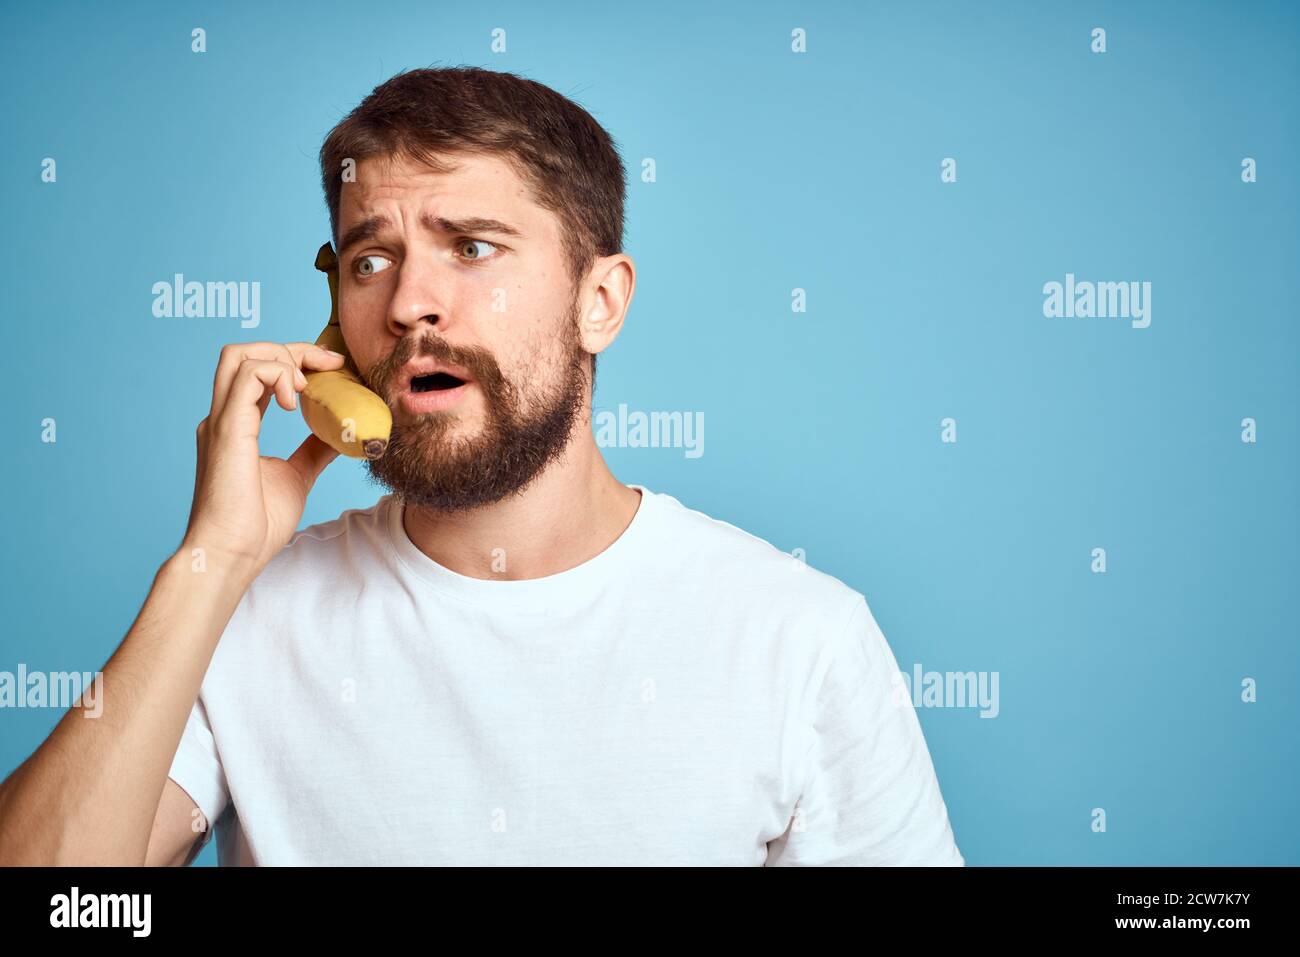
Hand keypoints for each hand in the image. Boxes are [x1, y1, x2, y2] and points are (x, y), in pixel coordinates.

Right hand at [182, 341, 347, 573]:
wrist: (232, 554)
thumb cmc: (256, 525)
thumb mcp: (297, 476)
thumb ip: (313, 450)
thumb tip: (340, 435)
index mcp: (236, 424)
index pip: (258, 371)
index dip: (296, 360)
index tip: (333, 368)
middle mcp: (223, 416)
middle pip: (245, 353)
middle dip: (291, 348)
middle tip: (330, 364)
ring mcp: (221, 420)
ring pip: (240, 355)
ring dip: (284, 358)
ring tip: (310, 385)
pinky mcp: (227, 429)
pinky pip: (249, 375)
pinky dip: (278, 375)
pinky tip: (298, 400)